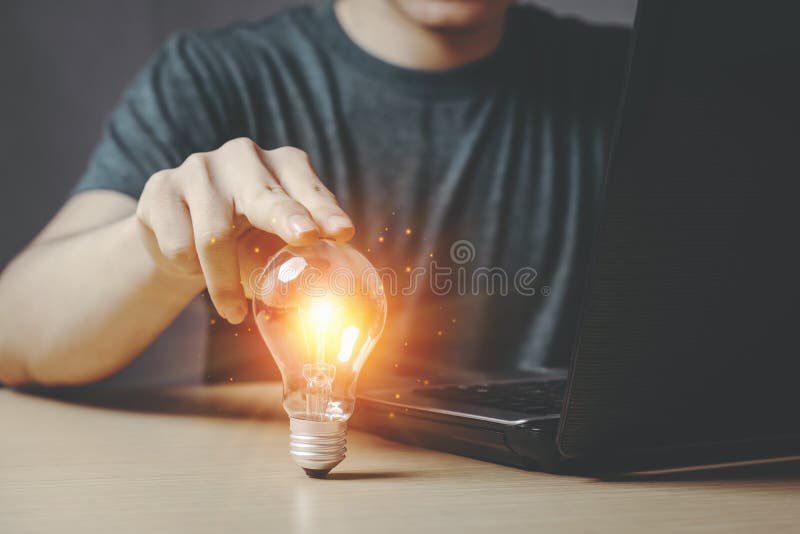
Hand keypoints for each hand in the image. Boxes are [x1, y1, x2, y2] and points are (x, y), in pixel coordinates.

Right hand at [136, 138, 353, 323]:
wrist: (176, 238)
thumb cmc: (242, 241)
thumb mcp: (274, 247)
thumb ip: (298, 259)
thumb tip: (322, 281)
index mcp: (283, 165)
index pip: (308, 189)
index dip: (326, 212)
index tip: (342, 233)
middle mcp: (243, 157)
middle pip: (264, 196)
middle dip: (287, 218)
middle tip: (307, 238)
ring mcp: (199, 168)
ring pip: (214, 235)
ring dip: (224, 282)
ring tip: (232, 311)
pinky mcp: (161, 188)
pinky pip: (179, 244)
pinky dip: (189, 270)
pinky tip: (191, 270)